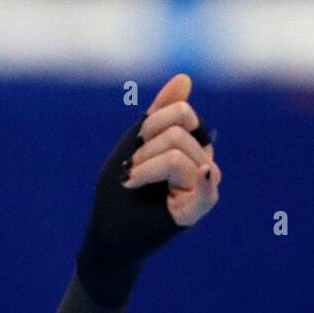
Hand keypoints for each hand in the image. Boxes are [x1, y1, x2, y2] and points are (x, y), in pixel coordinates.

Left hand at [124, 73, 220, 227]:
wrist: (108, 235)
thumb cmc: (119, 189)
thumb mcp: (135, 143)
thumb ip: (161, 112)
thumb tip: (185, 77)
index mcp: (190, 145)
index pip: (181, 113)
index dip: (149, 125)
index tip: (133, 148)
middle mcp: (204, 162)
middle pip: (178, 129)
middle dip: (143, 147)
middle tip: (132, 171)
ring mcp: (204, 185)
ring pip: (177, 152)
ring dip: (142, 167)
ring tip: (135, 184)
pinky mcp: (198, 208)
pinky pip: (198, 179)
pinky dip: (192, 176)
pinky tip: (197, 176)